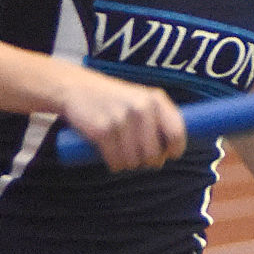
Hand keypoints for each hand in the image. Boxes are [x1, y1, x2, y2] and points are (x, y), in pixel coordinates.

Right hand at [60, 69, 186, 171]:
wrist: (76, 89)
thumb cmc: (114, 101)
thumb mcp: (141, 101)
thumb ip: (160, 122)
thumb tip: (167, 156)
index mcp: (156, 99)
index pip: (177, 134)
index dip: (173, 150)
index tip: (165, 154)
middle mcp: (141, 107)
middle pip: (154, 155)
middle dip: (145, 161)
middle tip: (135, 153)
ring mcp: (121, 118)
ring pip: (134, 162)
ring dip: (127, 163)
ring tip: (120, 149)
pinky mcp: (103, 130)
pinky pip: (116, 163)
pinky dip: (114, 164)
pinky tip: (109, 153)